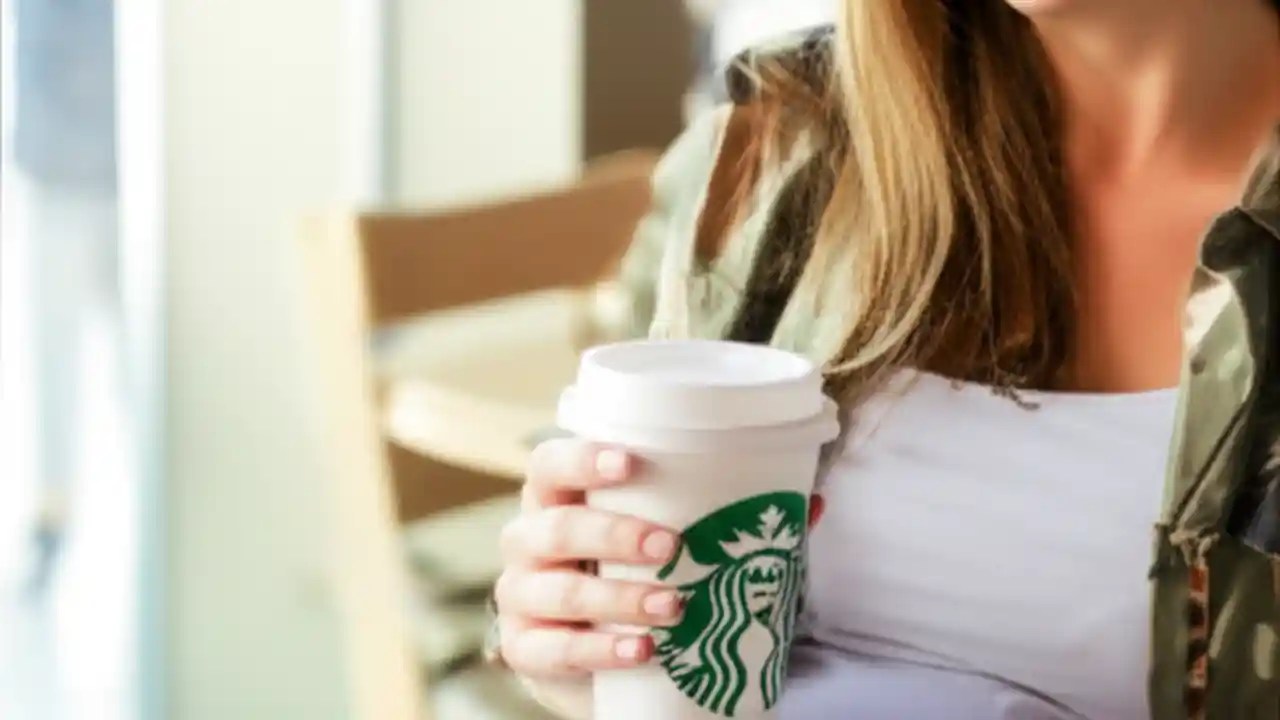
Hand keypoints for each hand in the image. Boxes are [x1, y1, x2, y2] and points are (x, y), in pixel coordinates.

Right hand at [495, 440, 683, 678]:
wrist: (596, 651)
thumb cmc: (631, 570)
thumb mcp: (646, 533)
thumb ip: (683, 507)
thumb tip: (773, 487)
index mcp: (552, 498)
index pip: (549, 465)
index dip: (581, 460)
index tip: (630, 463)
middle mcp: (527, 542)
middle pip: (558, 529)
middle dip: (616, 535)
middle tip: (671, 545)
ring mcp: (519, 597)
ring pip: (561, 592)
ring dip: (621, 598)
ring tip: (674, 606)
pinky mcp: (524, 649)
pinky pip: (557, 650)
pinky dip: (603, 650)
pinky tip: (642, 649)